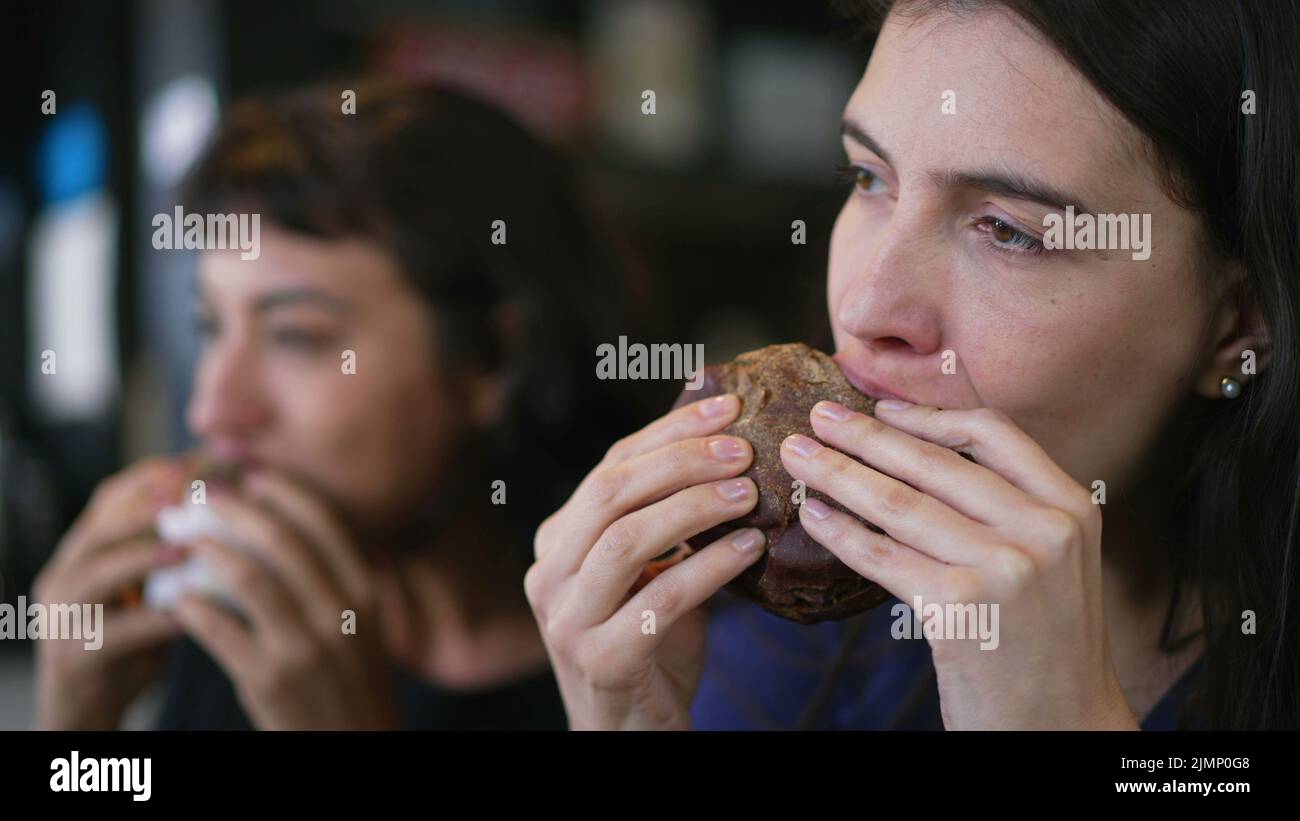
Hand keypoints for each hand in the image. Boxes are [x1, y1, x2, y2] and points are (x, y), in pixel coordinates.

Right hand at [33, 458, 188, 729]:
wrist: (91, 709)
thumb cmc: (132, 642)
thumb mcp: (146, 589)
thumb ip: (169, 553)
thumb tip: (231, 508)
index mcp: (83, 551)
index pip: (111, 497)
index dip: (153, 476)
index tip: (200, 461)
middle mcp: (64, 575)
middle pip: (101, 525)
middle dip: (147, 504)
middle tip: (191, 492)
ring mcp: (62, 616)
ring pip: (97, 572)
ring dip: (144, 556)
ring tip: (187, 547)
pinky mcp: (73, 656)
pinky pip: (113, 634)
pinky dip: (152, 622)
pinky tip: (188, 614)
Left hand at [173, 470, 398, 729]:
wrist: (355, 745)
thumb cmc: (350, 683)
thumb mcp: (361, 628)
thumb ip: (334, 584)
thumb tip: (285, 531)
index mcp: (364, 594)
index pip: (326, 524)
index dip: (286, 491)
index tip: (254, 475)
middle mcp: (339, 614)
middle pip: (283, 541)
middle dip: (237, 509)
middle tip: (205, 494)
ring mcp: (304, 647)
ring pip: (249, 579)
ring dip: (210, 550)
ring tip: (186, 537)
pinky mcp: (268, 679)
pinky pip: (220, 630)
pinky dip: (194, 606)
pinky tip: (178, 596)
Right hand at [526, 394, 766, 729]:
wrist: (630, 729)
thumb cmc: (649, 641)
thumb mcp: (648, 570)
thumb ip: (667, 517)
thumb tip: (731, 446)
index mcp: (557, 540)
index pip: (610, 465)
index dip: (669, 432)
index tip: (727, 407)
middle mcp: (548, 572)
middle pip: (611, 492)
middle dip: (682, 461)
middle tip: (744, 450)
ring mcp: (567, 618)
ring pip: (628, 539)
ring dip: (695, 508)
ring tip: (750, 494)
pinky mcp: (601, 658)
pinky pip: (660, 599)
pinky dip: (710, 568)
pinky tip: (750, 550)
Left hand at [781, 399, 1135, 729]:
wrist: (1061, 724)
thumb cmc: (1044, 643)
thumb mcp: (1052, 561)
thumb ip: (1007, 508)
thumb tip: (918, 455)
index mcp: (1069, 506)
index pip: (991, 433)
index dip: (927, 416)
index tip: (879, 408)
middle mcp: (1043, 529)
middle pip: (932, 463)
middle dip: (863, 437)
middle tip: (817, 417)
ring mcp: (1004, 567)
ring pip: (897, 503)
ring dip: (836, 473)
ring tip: (797, 457)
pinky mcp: (960, 607)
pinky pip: (881, 555)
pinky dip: (839, 531)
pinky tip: (813, 516)